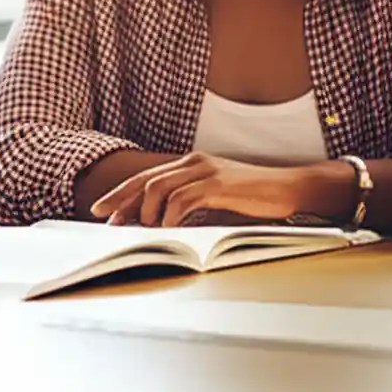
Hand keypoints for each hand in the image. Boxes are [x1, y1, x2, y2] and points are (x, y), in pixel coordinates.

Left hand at [90, 152, 307, 226]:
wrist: (289, 189)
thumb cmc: (251, 197)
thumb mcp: (212, 199)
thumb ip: (186, 205)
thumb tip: (154, 223)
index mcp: (188, 165)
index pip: (145, 178)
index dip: (121, 194)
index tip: (101, 211)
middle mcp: (193, 163)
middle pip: (145, 180)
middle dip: (121, 200)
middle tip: (106, 219)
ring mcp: (206, 171)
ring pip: (160, 187)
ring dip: (147, 211)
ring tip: (144, 228)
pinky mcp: (220, 184)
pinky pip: (185, 198)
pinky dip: (171, 214)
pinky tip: (167, 227)